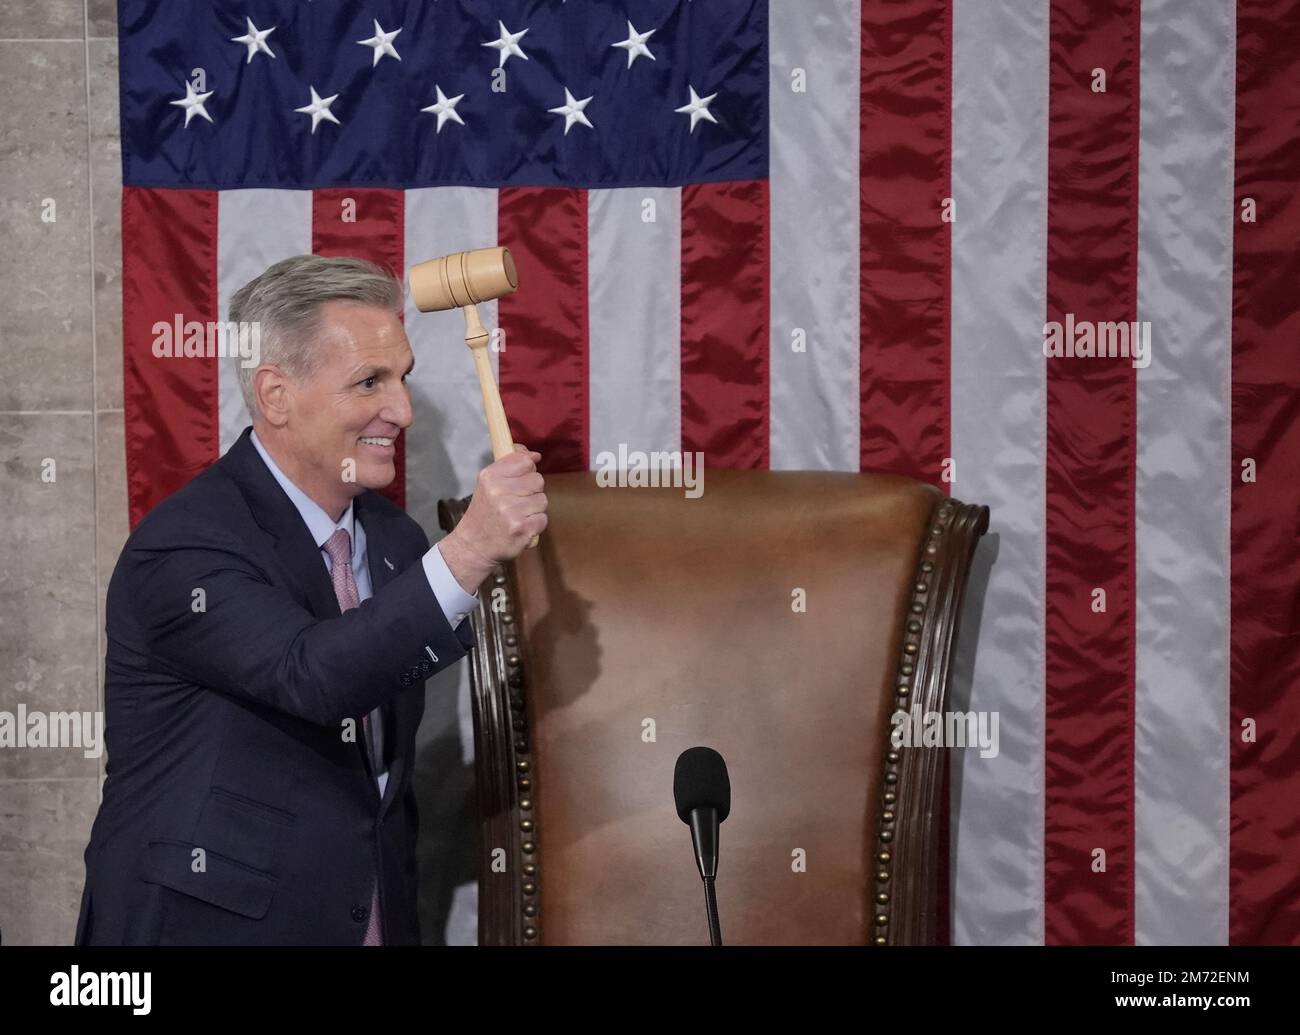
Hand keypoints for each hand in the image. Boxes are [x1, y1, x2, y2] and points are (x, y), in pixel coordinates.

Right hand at [438, 446, 546, 593]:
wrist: (473, 546)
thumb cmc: (484, 513)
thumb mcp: (488, 484)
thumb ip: (509, 466)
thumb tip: (534, 455)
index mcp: (490, 476)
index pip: (525, 461)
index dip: (528, 469)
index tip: (522, 478)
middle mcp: (499, 491)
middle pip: (538, 480)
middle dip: (531, 491)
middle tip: (516, 502)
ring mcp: (511, 510)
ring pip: (542, 500)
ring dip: (534, 509)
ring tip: (518, 515)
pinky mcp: (522, 528)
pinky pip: (543, 518)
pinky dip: (535, 524)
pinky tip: (521, 527)